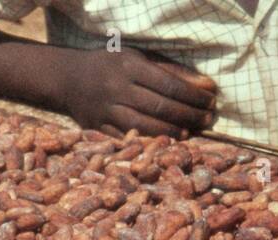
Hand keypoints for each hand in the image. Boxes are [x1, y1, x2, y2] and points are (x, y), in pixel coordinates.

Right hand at [56, 47, 216, 137]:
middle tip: (206, 120)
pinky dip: (147, 144)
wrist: (67, 79)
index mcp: (128, 66)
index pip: (169, 84)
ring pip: (144, 127)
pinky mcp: (97, 129)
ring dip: (171, 133)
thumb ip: (172, 71)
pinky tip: (164, 144)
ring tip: (188, 133)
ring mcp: (105, 111)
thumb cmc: (110, 66)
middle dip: (188, 115)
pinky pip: (126, 140)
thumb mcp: (138, 58)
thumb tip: (206, 86)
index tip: (211, 102)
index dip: (193, 96)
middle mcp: (116, 88)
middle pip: (160, 107)